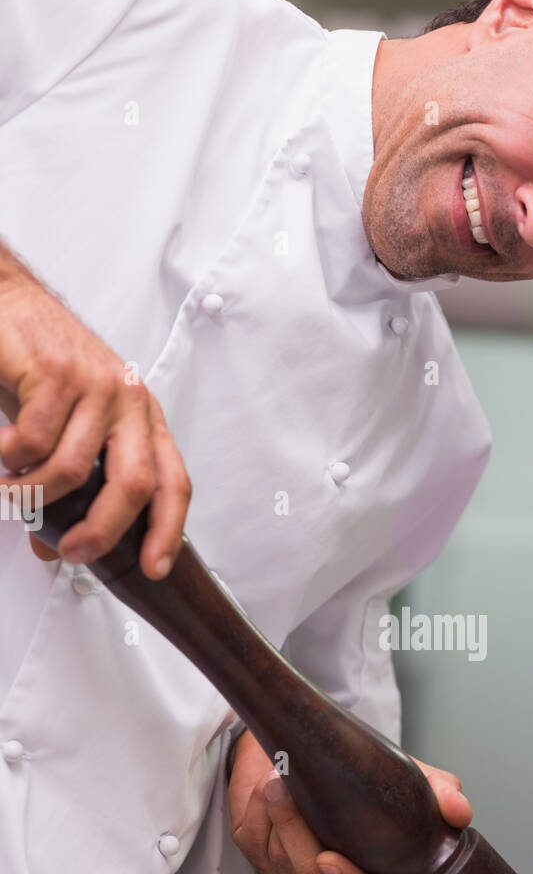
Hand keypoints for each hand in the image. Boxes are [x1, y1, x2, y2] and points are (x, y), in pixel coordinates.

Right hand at [0, 249, 190, 578]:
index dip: (167, 531)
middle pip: (134, 485)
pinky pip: (34, 442)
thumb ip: (69, 488)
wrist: (7, 304)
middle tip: (68, 548)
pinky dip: (10, 459)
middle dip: (99, 530)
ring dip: (34, 494)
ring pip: (73, 469)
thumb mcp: (64, 432)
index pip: (174, 482)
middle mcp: (129, 401)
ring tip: (10, 491)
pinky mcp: (57, 373)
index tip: (153, 568)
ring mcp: (97, 385)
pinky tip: (1, 453)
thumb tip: (52, 547)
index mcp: (143, 420)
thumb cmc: (39, 369)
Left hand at [227, 729, 472, 873]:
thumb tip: (460, 812)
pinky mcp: (255, 845)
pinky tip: (268, 784)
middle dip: (296, 832)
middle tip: (286, 792)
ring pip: (277, 851)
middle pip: (310, 873)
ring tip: (281, 776)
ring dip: (275, 808)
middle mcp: (325, 872)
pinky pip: (251, 832)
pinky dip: (256, 803)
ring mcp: (286, 863)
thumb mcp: (405, 777)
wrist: (308, 746)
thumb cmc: (359, 774)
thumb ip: (438, 793)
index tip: (336, 861)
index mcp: (364, 868)